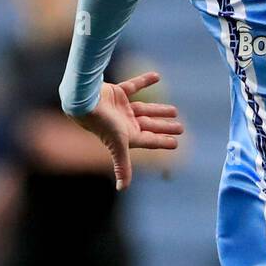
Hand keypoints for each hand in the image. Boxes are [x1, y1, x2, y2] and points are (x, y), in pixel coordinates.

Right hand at [71, 71, 182, 190]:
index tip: (176, 143)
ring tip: (174, 110)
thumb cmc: (103, 124)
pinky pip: (133, 86)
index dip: (163, 142)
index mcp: (128, 136)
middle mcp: (125, 123)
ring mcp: (121, 108)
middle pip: (150, 126)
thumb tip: (122, 189)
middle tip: (181, 127)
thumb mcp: (118, 145)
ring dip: (158, 110)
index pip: (150, 140)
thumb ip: (122, 166)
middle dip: (164, 127)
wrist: (84, 102)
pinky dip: (144, 81)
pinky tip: (157, 76)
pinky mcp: (117, 93)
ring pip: (144, 109)